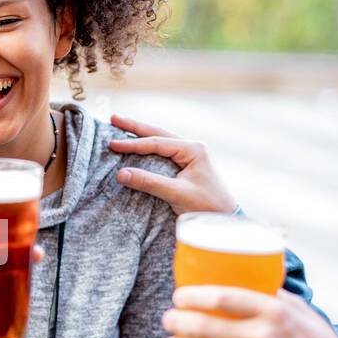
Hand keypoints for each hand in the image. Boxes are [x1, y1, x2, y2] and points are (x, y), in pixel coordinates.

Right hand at [109, 114, 237, 213]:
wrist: (226, 219)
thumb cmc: (206, 206)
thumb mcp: (177, 194)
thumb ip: (149, 182)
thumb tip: (121, 174)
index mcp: (193, 149)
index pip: (156, 143)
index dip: (132, 144)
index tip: (112, 145)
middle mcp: (192, 148)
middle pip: (158, 133)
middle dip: (135, 127)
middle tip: (113, 119)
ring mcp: (191, 155)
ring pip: (161, 141)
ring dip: (142, 135)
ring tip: (122, 127)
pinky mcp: (188, 165)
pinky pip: (164, 152)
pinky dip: (149, 148)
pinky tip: (139, 146)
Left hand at [162, 287, 337, 337]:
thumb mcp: (296, 308)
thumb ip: (269, 293)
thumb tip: (240, 274)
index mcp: (272, 310)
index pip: (223, 297)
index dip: (194, 296)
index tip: (179, 296)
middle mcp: (264, 335)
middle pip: (206, 326)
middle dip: (178, 322)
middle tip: (168, 319)